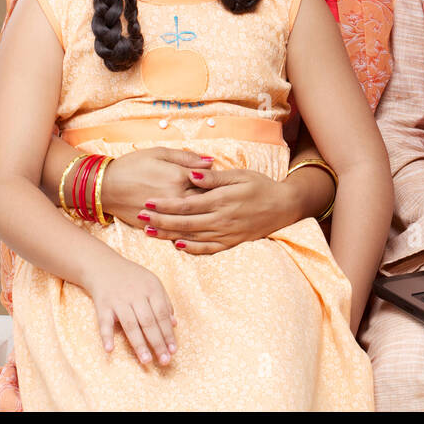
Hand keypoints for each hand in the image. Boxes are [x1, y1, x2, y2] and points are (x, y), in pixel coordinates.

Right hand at [83, 253, 177, 366]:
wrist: (103, 266)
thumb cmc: (132, 278)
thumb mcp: (152, 283)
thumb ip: (164, 302)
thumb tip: (174, 324)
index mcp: (151, 288)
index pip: (162, 314)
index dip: (168, 333)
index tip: (173, 350)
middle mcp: (135, 295)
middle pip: (149, 322)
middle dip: (157, 342)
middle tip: (164, 361)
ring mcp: (118, 300)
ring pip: (130, 325)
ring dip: (138, 344)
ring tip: (146, 361)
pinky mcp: (102, 305)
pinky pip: (104, 322)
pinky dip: (106, 336)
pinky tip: (110, 350)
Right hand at [100, 148, 213, 225]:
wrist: (104, 186)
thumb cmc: (132, 165)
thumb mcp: (159, 153)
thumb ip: (186, 157)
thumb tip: (210, 161)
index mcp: (179, 176)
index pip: (208, 182)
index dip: (217, 183)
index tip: (224, 184)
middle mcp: (176, 197)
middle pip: (205, 202)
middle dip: (215, 202)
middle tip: (223, 201)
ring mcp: (166, 214)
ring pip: (194, 219)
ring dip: (204, 218)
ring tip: (211, 215)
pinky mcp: (156, 225)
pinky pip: (178, 231)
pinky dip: (188, 231)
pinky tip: (195, 229)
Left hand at [140, 167, 301, 254]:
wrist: (284, 206)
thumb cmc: (261, 186)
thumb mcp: (240, 175)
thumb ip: (214, 178)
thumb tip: (191, 175)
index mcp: (222, 200)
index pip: (186, 204)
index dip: (165, 205)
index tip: (147, 202)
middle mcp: (222, 219)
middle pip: (184, 222)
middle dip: (160, 220)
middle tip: (139, 217)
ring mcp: (226, 233)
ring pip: (192, 237)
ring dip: (168, 235)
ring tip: (149, 232)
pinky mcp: (231, 242)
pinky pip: (207, 249)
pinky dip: (191, 249)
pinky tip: (176, 245)